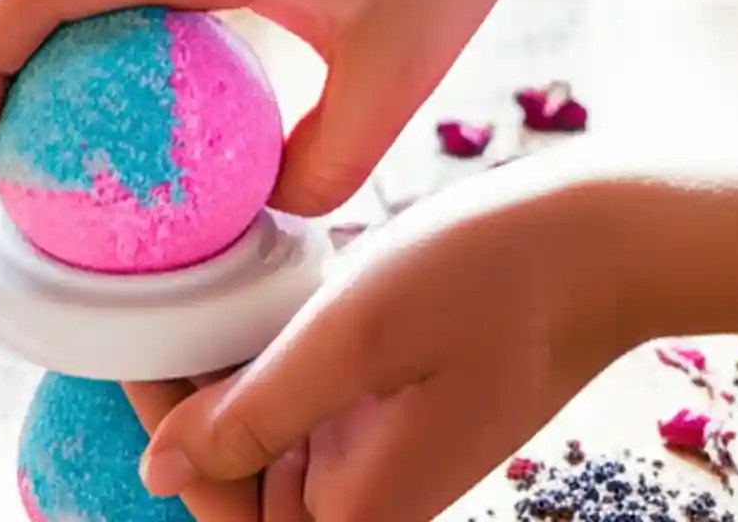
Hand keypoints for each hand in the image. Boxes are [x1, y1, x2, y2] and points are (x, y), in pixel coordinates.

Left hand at [135, 161, 639, 519]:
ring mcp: (383, 449)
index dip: (171, 445)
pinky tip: (251, 296)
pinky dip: (271, 356)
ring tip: (190, 299)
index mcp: (362, 507)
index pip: (225, 511)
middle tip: (154, 319)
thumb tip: (156, 471)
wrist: (602, 242)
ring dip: (226, 378)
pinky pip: (309, 400)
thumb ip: (252, 417)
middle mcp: (369, 492)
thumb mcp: (353, 339)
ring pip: (269, 436)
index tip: (135, 355)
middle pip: (241, 480)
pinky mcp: (395, 406)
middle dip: (189, 408)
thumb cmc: (488, 280)